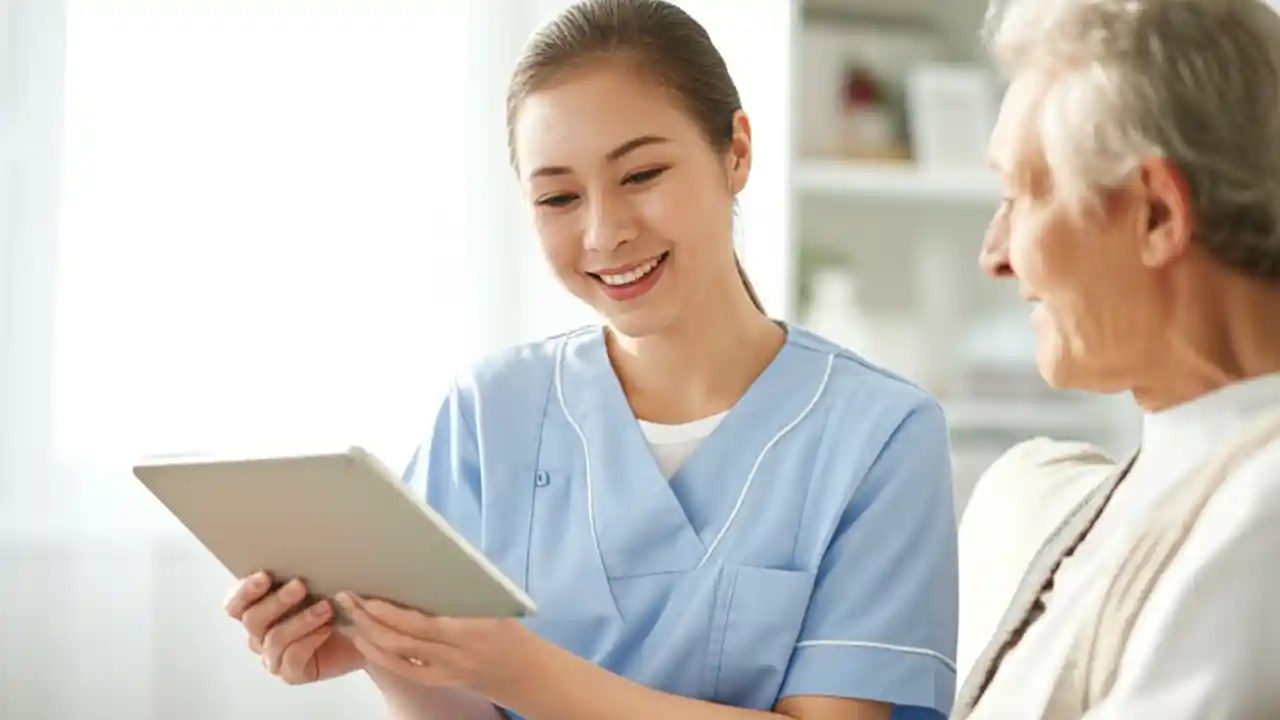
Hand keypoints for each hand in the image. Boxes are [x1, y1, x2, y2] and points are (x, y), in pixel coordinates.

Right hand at [224, 572, 366, 683]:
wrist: (364, 632)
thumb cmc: (336, 602)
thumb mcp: (319, 582)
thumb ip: (301, 573)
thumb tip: (300, 552)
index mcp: (258, 608)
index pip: (235, 603)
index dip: (244, 591)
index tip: (265, 575)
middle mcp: (260, 634)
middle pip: (252, 620)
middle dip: (276, 601)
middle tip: (300, 585)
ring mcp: (274, 656)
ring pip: (274, 639)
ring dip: (300, 620)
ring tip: (325, 607)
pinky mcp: (292, 673)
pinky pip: (292, 659)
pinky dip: (310, 640)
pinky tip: (327, 628)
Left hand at [336, 592, 542, 703]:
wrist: (523, 671)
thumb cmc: (509, 630)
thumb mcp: (494, 603)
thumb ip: (465, 588)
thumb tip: (434, 558)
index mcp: (470, 630)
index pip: (421, 623)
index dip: (389, 612)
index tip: (368, 595)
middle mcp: (454, 654)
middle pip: (401, 639)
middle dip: (369, 619)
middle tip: (348, 598)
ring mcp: (444, 671)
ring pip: (396, 656)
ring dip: (368, 636)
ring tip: (349, 615)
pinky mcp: (439, 681)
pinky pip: (403, 670)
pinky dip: (379, 656)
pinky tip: (364, 641)